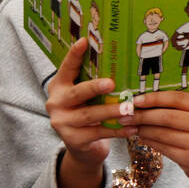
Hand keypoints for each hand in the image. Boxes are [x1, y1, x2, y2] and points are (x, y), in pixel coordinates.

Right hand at [46, 37, 134, 187]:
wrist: (82, 147)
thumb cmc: (89, 112)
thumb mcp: (87, 96)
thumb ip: (93, 81)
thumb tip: (122, 60)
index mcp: (59, 86)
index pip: (66, 68)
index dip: (74, 55)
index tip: (85, 40)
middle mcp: (56, 103)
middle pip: (76, 93)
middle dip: (94, 88)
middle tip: (111, 83)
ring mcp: (62, 123)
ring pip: (89, 115)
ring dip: (111, 111)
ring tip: (130, 108)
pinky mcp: (73, 140)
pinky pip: (99, 133)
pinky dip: (117, 130)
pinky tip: (133, 127)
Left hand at [119, 91, 188, 187]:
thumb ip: (180, 109)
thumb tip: (144, 101)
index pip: (177, 98)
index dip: (154, 98)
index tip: (135, 99)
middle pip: (167, 115)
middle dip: (142, 114)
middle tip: (125, 114)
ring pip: (162, 132)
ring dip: (142, 128)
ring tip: (130, 125)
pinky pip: (162, 146)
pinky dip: (148, 140)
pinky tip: (141, 136)